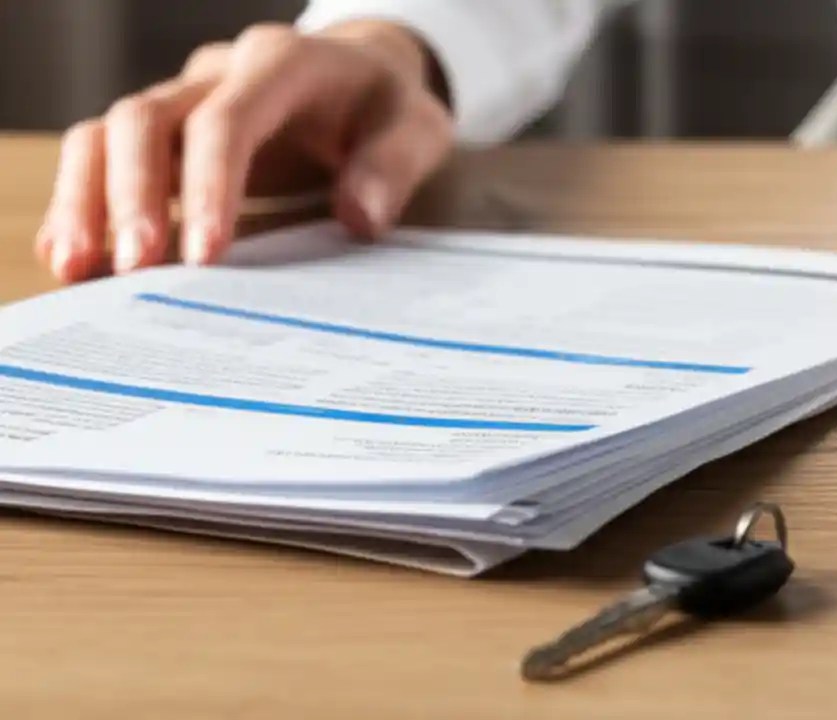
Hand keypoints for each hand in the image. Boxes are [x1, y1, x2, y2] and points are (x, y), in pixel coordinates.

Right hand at [35, 21, 453, 281]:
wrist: (363, 76)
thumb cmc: (387, 108)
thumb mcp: (417, 129)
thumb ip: (392, 167)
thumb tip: (359, 217)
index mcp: (282, 64)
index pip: (228, 119)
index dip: (208, 185)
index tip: (204, 255)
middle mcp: (219, 73)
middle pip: (146, 118)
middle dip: (132, 194)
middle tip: (133, 268)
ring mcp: (183, 99)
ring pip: (108, 132)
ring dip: (85, 198)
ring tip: (75, 268)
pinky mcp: (166, 132)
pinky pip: (104, 154)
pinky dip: (82, 201)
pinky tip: (69, 254)